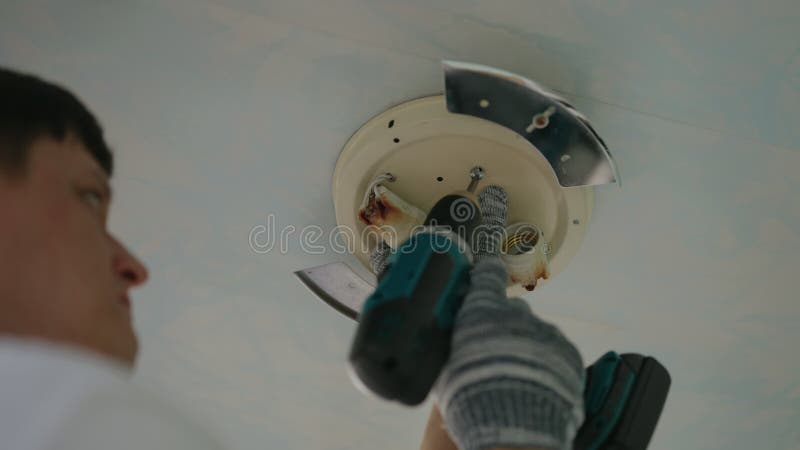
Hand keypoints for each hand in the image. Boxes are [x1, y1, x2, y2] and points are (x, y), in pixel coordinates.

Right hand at [433, 185, 585, 449]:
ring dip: (518, 354)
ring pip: (528, 337)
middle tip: (487, 364)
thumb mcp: (444, 366)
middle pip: (503, 314)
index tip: (498, 197)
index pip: (486, 259)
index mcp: (482, 311)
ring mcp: (545, 333)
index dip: (492, 223)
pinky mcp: (567, 355)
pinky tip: (527, 388)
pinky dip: (538, 368)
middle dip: (495, 333)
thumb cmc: (471, 398)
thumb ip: (448, 339)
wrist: (514, 430)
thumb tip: (446, 331)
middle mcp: (517, 314)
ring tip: (506, 384)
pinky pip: (549, 355)